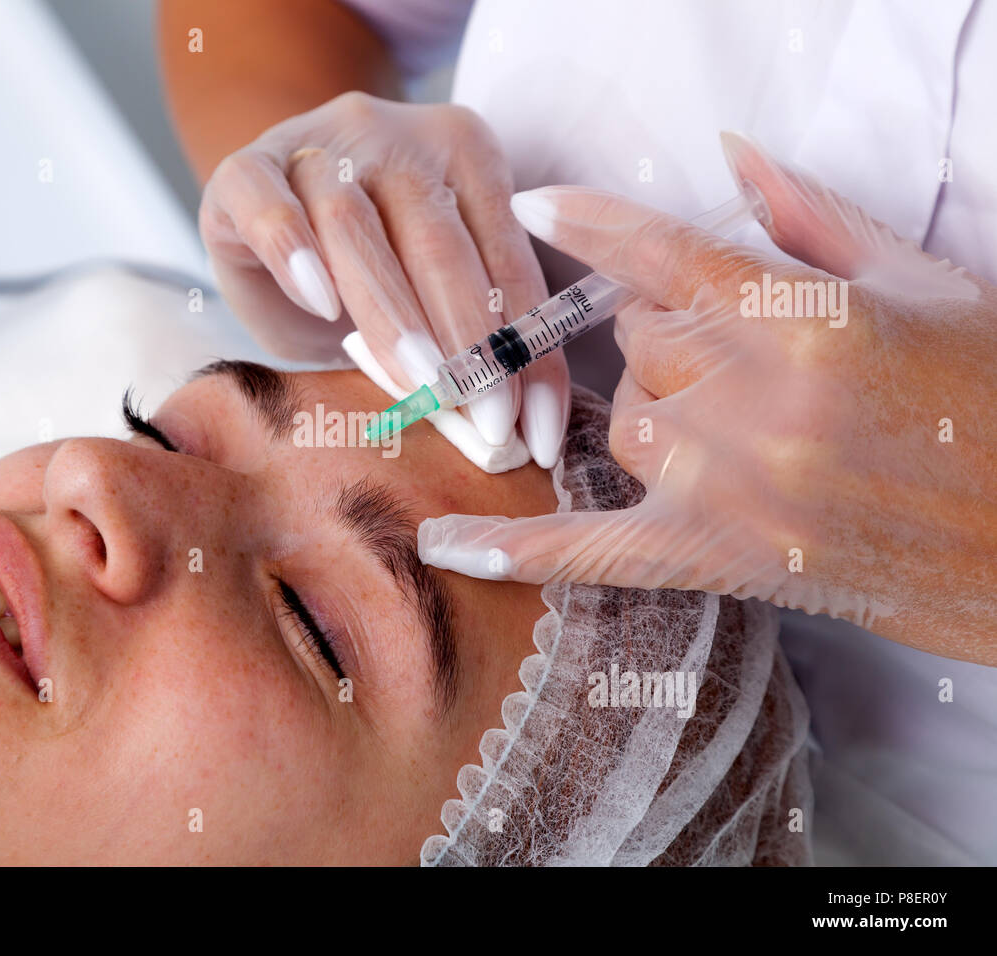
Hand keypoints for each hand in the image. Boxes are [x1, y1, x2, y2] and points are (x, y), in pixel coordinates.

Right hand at [199, 92, 570, 463]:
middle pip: (436, 239)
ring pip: (356, 226)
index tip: (537, 428)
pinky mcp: (244, 170)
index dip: (526, 345)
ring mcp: (316, 146)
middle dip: (469, 339)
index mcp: (463, 151)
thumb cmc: (362, 272)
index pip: (508, 256)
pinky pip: (268, 205)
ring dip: (395, 315)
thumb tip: (522, 423)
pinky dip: (294, 253)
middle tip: (486, 418)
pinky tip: (322, 305)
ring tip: (423, 384)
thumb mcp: (431, 296)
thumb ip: (472, 331)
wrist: (263, 221)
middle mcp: (394, 135)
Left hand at [419, 132, 996, 663]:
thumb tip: (729, 151)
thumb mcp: (914, 283)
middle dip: (671, 341)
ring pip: (623, 423)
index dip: (590, 224)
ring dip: (656, 417)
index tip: (531, 203)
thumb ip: (808, 216)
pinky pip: (591, 550)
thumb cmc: (985, 393)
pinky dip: (518, 550)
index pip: (660, 252)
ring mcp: (724, 483)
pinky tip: (447, 545)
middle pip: (637, 343)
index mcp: (796, 315)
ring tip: (741, 435)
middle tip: (742, 365)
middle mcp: (748, 396)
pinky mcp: (715, 556)